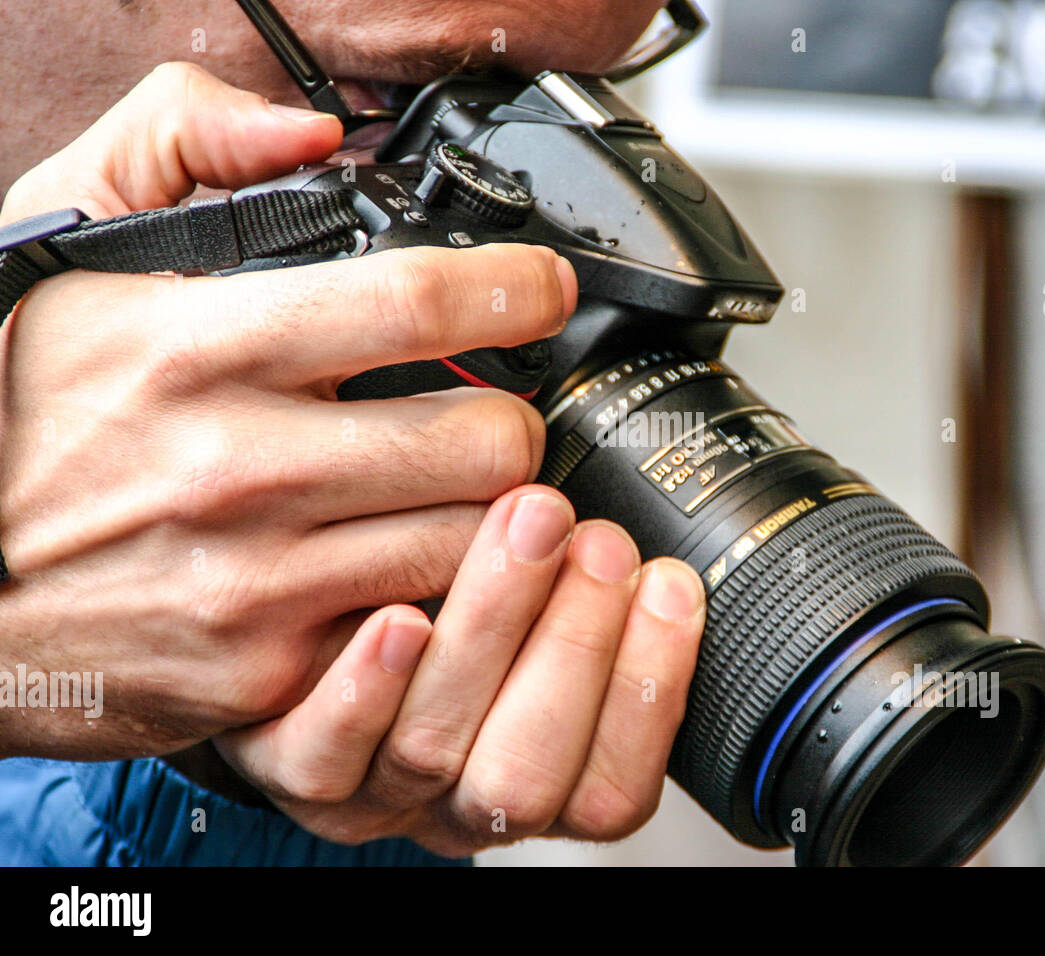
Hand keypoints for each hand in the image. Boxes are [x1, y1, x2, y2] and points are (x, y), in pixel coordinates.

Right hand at [0, 63, 575, 759]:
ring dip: (490, 517)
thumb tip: (308, 137)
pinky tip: (408, 566)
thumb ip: (181, 144)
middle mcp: (234, 470)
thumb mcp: (65, 245)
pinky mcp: (265, 675)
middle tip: (494, 414)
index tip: (541, 292)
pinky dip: (438, 598)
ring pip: (469, 547)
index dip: (512, 291)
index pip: (413, 305)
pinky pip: (417, 632)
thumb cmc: (17, 413)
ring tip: (456, 493)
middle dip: (516, 421)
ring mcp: (254, 585)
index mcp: (198, 348)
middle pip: (481, 444)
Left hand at [216, 484, 705, 853]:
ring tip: (523, 527)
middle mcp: (463, 804)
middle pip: (525, 775)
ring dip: (491, 630)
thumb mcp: (544, 613)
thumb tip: (641, 528)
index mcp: (542, 785)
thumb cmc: (447, 615)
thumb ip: (586, 594)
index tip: (665, 582)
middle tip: (595, 540)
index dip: (650, 690)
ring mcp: (376, 790)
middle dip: (575, 646)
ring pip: (434, 748)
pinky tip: (399, 618)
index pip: (611, 787)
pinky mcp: (290, 762)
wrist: (314, 633)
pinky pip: (324, 759)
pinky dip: (369, 690)